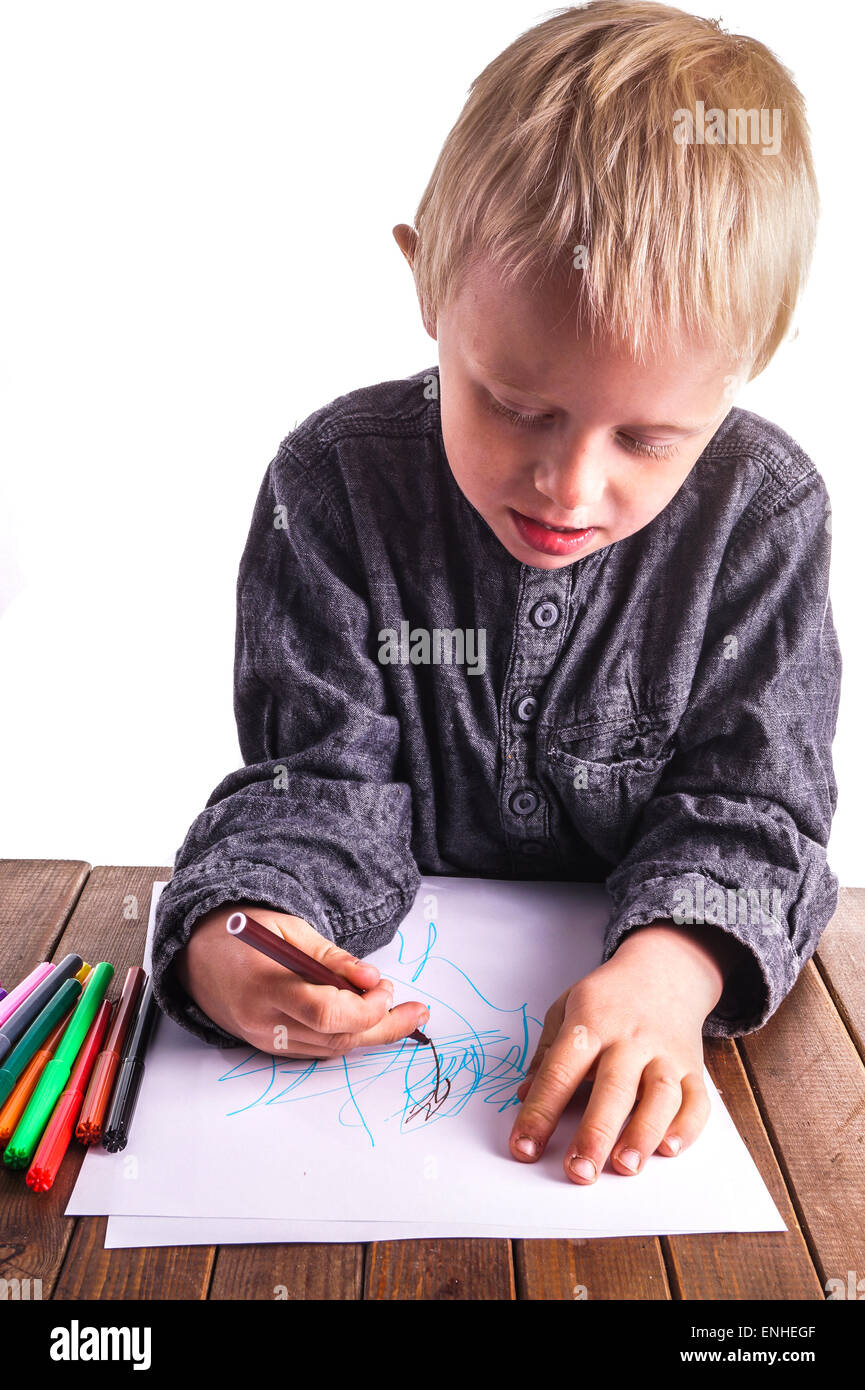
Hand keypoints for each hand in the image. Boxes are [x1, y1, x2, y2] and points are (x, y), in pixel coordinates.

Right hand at [173, 903, 429, 1057]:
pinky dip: (343, 1037)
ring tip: (396, 1011)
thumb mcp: (289, 929)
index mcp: (266, 985)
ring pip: (328, 1050)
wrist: (194, 953)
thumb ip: (332, 958)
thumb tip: (372, 979)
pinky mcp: (265, 1046)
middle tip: (415, 1012)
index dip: (366, 1008)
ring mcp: (262, 1039)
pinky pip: (314, 1049)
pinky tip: (363, 1021)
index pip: (326, 1014)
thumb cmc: (242, 932)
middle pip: (334, 1040)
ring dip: (368, 1034)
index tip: (386, 988)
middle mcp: (263, 1021)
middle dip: (382, 1028)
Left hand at [507, 923, 729, 1180]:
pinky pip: (697, 1100)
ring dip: (643, 1133)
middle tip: (578, 1171)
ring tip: (625, 1166)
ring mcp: (665, 1053)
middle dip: (595, 1132)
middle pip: (613, 1087)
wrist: (664, 969)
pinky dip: (687, 1127)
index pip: (561, 1070)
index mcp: (590, 1023)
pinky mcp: (693, 1066)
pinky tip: (669, 1148)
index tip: (523, 1147)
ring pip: (661, 1095)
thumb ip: (546, 1053)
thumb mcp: (566, 1008)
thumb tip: (524, 1096)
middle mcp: (630, 1040)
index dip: (541, 1111)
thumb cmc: (607, 998)